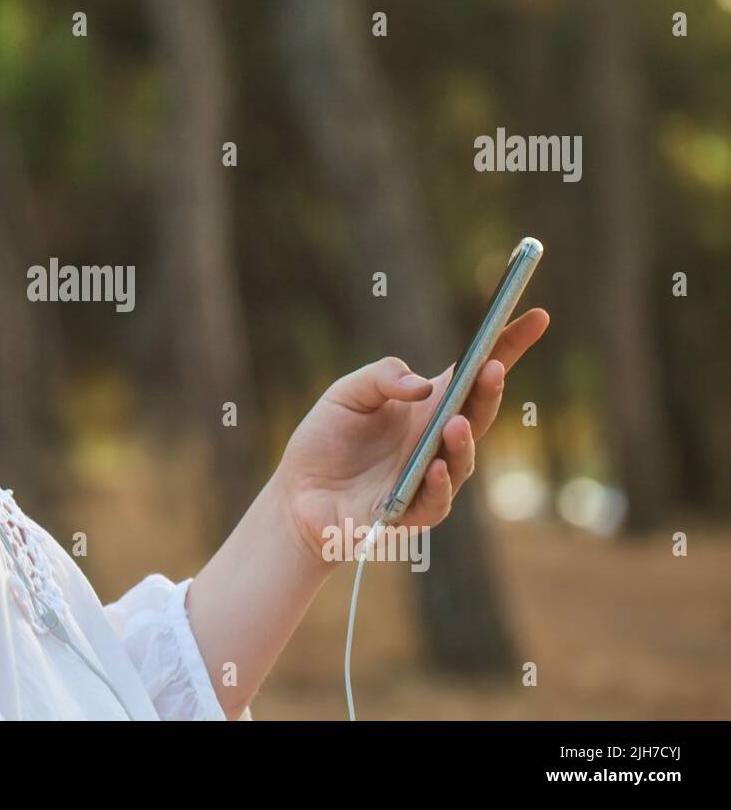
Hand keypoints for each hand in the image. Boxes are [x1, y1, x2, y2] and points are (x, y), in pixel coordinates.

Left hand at [269, 308, 549, 565]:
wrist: (294, 494)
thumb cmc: (324, 440)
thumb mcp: (346, 393)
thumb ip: (382, 377)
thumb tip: (424, 386)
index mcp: (426, 407)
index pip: (474, 374)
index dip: (506, 346)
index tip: (536, 317)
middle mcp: (435, 441)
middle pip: (477, 414)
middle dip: (490, 391)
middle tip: (492, 368)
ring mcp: (428, 478)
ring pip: (461, 461)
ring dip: (463, 442)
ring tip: (455, 422)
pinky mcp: (409, 514)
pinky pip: (435, 503)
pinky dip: (438, 485)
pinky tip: (434, 467)